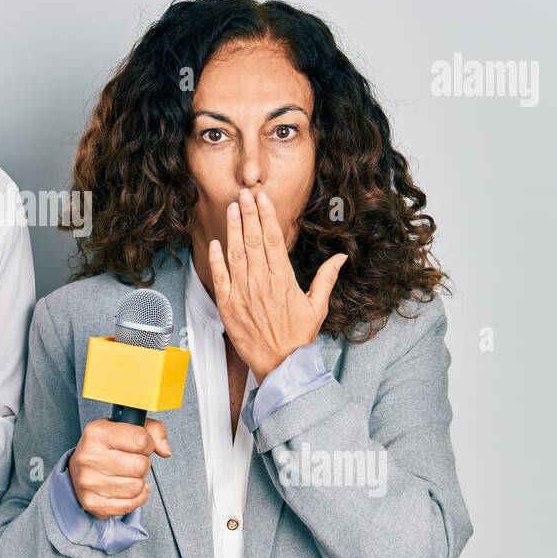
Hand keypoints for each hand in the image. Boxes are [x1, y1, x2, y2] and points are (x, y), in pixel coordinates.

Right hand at [68, 418, 170, 518]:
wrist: (78, 470)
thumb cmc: (106, 447)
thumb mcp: (126, 428)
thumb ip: (152, 430)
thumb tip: (165, 450)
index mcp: (97, 433)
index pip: (141, 439)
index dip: (147, 443)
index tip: (141, 444)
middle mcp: (89, 457)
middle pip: (140, 466)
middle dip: (143, 464)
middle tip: (132, 461)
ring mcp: (89, 482)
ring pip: (137, 487)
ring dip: (138, 481)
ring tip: (126, 474)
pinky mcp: (93, 503)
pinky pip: (130, 504)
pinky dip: (134, 498)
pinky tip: (125, 488)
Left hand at [207, 186, 347, 382]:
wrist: (280, 364)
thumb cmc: (298, 336)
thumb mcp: (318, 306)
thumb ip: (326, 278)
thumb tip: (341, 257)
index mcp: (283, 279)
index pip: (272, 239)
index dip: (266, 216)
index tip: (262, 198)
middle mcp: (261, 282)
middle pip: (253, 240)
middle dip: (249, 214)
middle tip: (244, 193)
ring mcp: (243, 293)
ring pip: (236, 254)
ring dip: (233, 229)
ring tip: (232, 208)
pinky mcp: (228, 305)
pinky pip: (220, 277)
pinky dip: (216, 259)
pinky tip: (216, 243)